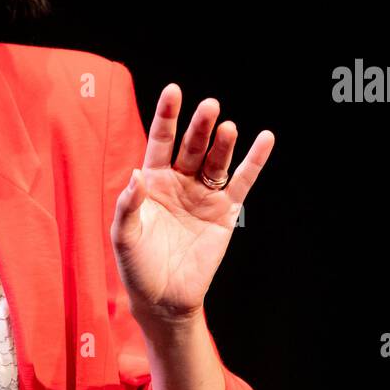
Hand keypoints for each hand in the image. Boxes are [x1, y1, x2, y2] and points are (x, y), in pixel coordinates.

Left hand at [111, 83, 273, 324]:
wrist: (162, 299)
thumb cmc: (136, 266)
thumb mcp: (124, 236)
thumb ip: (129, 205)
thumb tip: (136, 174)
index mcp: (152, 181)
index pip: (160, 141)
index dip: (167, 116)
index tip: (174, 90)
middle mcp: (178, 182)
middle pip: (191, 146)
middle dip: (199, 127)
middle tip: (210, 107)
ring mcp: (203, 195)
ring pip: (216, 161)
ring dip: (223, 143)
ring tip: (228, 128)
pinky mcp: (224, 212)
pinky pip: (242, 182)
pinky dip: (254, 161)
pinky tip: (265, 139)